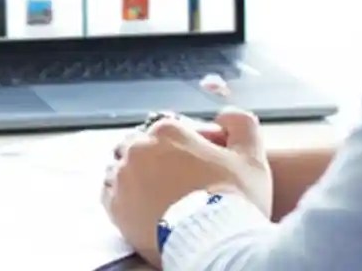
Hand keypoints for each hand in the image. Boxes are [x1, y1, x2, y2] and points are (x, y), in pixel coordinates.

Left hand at [102, 109, 271, 267]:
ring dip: (137, 175)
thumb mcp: (250, 156)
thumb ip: (241, 124)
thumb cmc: (235, 200)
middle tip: (179, 181)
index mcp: (167, 131)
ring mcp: (123, 177)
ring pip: (124, 167)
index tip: (198, 165)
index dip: (186, 146)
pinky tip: (142, 205)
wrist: (215, 245)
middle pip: (143, 146)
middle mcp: (138, 148)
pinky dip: (123, 195)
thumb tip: (224, 115)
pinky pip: (111, 192)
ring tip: (160, 194)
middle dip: (158, 158)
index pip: (170, 131)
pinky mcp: (114, 206)